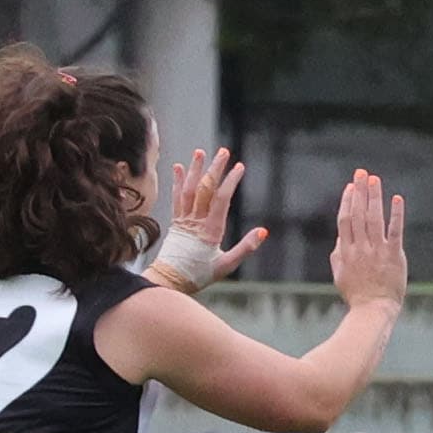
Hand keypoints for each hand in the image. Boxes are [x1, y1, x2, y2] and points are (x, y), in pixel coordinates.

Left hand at [159, 146, 268, 287]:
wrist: (168, 280)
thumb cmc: (199, 274)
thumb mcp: (227, 265)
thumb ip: (245, 248)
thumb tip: (263, 231)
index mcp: (211, 230)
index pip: (221, 199)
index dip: (230, 181)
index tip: (239, 166)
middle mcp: (196, 221)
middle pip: (206, 189)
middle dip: (215, 169)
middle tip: (223, 152)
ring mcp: (183, 220)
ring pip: (189, 190)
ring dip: (195, 170)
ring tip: (200, 152)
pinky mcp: (175, 221)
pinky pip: (176, 198)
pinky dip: (178, 182)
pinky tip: (179, 168)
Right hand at [329, 168, 406, 309]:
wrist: (373, 310)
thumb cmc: (357, 294)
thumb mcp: (340, 274)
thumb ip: (338, 254)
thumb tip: (340, 237)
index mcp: (345, 251)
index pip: (345, 220)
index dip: (348, 201)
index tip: (350, 187)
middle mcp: (360, 248)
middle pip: (358, 214)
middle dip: (359, 191)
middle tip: (361, 173)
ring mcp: (377, 251)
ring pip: (374, 218)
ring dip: (374, 197)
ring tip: (374, 180)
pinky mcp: (394, 255)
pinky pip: (395, 231)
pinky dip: (396, 214)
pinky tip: (397, 199)